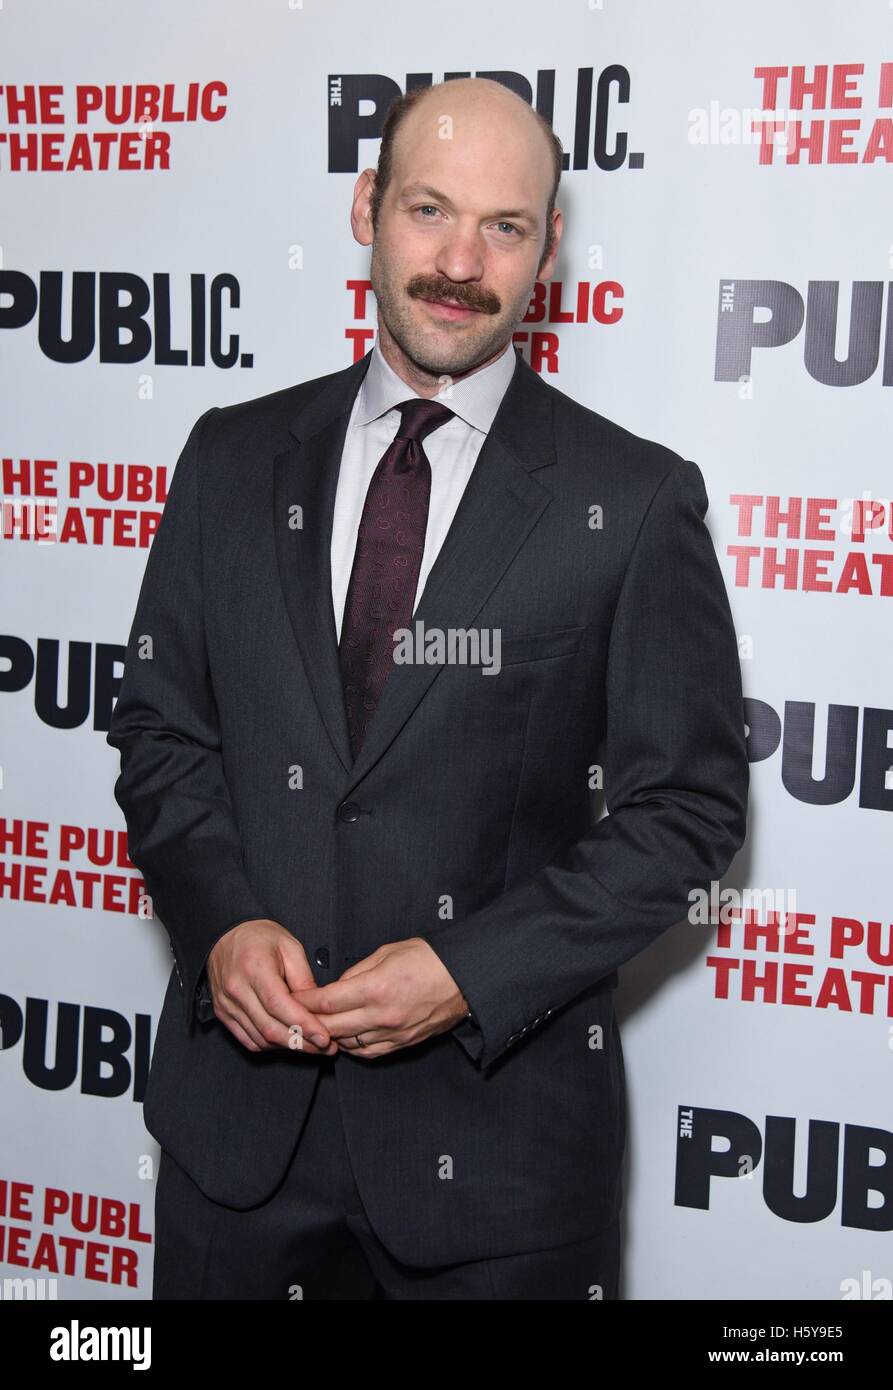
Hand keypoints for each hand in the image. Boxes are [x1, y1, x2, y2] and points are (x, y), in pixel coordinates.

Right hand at [207, 919, 338, 1056]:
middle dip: (301, 1042)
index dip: (303, 1025)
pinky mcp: (223, 1014)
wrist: (225, 935)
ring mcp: (227, 1004)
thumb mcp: (289, 947)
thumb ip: (303, 978)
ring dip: (287, 1046)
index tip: (324, 1037)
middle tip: (325, 1047)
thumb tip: (317, 1008)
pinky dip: (270, 1045)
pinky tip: (286, 1040)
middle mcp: (236, 989)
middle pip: (270, 1028)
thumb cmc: (259, 937)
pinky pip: (248, 1039)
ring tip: (310, 1045)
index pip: (279, 1005)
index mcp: (254, 968)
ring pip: (260, 1039)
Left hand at [293, 938, 469, 1059]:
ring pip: (347, 1043)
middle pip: (331, 1026)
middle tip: (295, 1014)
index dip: (305, 1000)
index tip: (292, 997)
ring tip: (318, 1026)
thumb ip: (357, 971)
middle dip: (310, 1020)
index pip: (327, 1001)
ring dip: (330, 1035)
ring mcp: (393, 1033)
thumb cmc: (429, 958)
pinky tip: (345, 1038)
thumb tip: (338, 987)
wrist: (465, 978)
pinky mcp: (403, 1043)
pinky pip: (368, 1052)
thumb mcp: (387, 952)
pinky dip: (352, 1047)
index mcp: (376, 988)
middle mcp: (382, 1015)